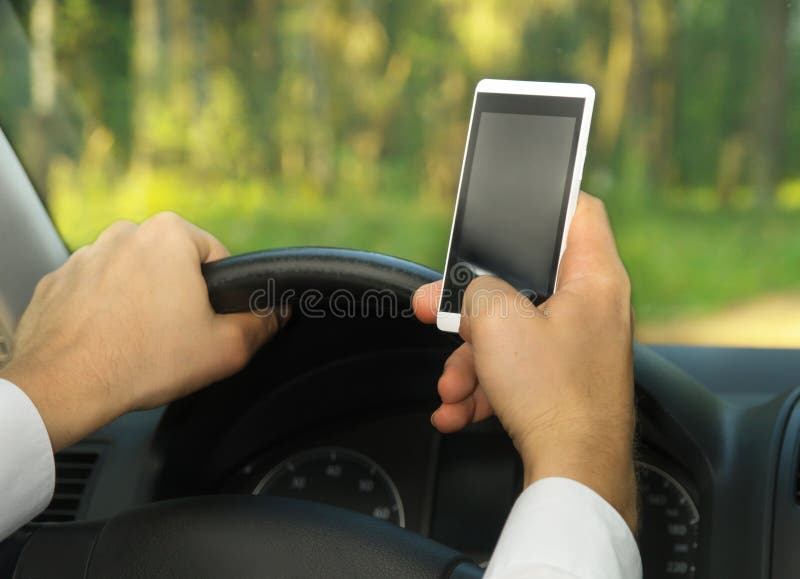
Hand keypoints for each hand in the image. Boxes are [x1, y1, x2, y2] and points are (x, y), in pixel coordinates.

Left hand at [1, 212, 284, 451]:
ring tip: (141, 345)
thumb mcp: (226, 348)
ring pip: (133, 280)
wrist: (63, 387)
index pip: (216, 258)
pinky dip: (106, 315)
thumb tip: (278, 310)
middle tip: (177, 339)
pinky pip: (96, 295)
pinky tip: (111, 344)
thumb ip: (262, 323)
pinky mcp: (58, 282)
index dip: (221, 297)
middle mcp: (125, 233)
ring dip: (141, 305)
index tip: (208, 324)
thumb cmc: (142, 361)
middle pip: (173, 267)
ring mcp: (85, 255)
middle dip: (179, 299)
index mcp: (170, 235)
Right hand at [413, 193, 636, 529]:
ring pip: (513, 331)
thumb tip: (470, 291)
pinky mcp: (564, 381)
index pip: (580, 211)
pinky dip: (487, 385)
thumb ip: (476, 288)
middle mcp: (592, 309)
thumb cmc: (555, 397)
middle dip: (473, 305)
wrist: (574, 472)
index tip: (511, 207)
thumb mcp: (498, 321)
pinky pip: (517, 368)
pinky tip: (460, 408)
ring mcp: (579, 347)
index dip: (545, 201)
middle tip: (438, 311)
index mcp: (594, 279)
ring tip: (451, 386)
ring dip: (472, 358)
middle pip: (524, 281)